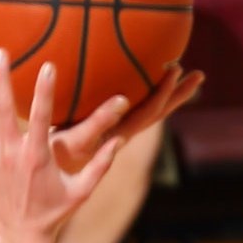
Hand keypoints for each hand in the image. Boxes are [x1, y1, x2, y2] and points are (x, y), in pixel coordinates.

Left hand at [0, 48, 128, 242]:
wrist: (21, 237)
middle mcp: (11, 153)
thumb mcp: (81, 192)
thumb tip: (120, 141)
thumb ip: (100, 165)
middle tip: (0, 51)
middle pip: (3, 107)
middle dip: (2, 77)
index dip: (45, 90)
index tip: (49, 65)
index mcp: (37, 157)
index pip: (42, 116)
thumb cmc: (54, 215)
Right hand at [50, 63, 202, 174]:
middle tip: (199, 74)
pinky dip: (142, 90)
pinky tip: (139, 75)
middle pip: (159, 111)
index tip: (176, 69)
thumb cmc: (57, 156)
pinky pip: (131, 105)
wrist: (44, 173)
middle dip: (179, 94)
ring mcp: (116, 130)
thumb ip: (98, 123)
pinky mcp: (105, 126)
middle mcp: (123, 132)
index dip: (165, 92)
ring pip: (149, 109)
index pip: (151, 112)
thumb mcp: (77, 140)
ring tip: (179, 70)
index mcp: (121, 135)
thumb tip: (123, 100)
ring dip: (167, 92)